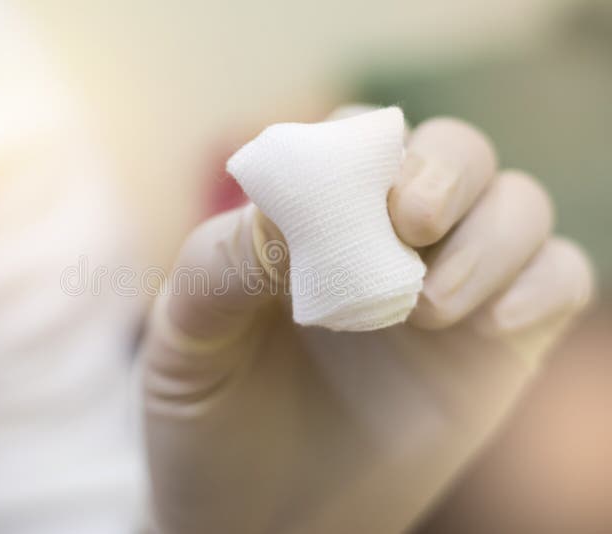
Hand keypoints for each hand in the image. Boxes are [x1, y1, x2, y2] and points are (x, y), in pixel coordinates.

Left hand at [139, 109, 593, 533]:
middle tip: (411, 225)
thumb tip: (291, 211)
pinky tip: (489, 328)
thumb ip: (222, 263)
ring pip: (518, 205)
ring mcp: (449, 289)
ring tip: (427, 309)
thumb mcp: (187, 335)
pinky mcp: (497, 347)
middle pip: (455, 153)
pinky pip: (559, 279)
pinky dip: (544, 283)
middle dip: (445, 171)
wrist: (252, 516)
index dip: (366, 149)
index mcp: (313, 219)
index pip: (358, 138)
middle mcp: (389, 241)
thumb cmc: (208, 416)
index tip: (356, 198)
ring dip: (492, 236)